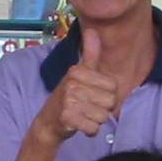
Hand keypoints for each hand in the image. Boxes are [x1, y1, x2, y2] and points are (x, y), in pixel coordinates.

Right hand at [34, 25, 118, 141]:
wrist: (48, 121)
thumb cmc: (69, 96)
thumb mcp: (79, 73)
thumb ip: (90, 53)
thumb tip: (92, 30)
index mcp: (77, 71)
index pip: (113, 87)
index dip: (106, 95)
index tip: (92, 94)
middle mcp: (72, 83)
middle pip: (110, 102)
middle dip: (102, 109)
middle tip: (86, 107)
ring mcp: (68, 100)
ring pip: (103, 116)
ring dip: (95, 120)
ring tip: (82, 115)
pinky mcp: (67, 118)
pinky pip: (94, 128)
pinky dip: (89, 131)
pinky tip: (79, 125)